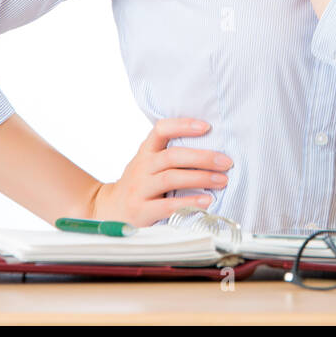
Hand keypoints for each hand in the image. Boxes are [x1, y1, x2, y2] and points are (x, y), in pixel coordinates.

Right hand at [88, 118, 233, 226]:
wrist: (109, 210)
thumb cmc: (140, 184)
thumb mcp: (148, 164)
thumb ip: (170, 154)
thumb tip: (213, 145)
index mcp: (146, 152)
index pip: (160, 129)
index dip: (183, 125)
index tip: (206, 126)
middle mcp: (141, 167)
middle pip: (172, 156)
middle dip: (203, 157)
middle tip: (227, 162)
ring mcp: (139, 189)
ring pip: (171, 178)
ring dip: (200, 178)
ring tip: (222, 180)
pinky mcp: (141, 211)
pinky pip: (167, 205)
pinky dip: (189, 202)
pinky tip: (207, 201)